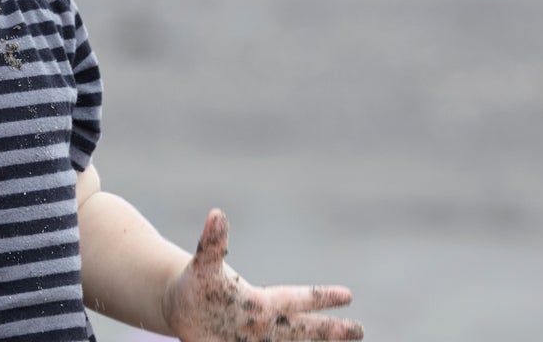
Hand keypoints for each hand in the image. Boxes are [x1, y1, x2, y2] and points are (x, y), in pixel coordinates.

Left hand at [163, 210, 362, 341]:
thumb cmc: (198, 285)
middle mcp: (266, 326)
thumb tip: (216, 213)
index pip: (297, 298)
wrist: (182, 310)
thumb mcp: (204, 266)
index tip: (348, 295)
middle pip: (303, 330)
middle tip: (360, 330)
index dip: (320, 297)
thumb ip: (213, 244)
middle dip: (330, 331)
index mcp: (262, 303)